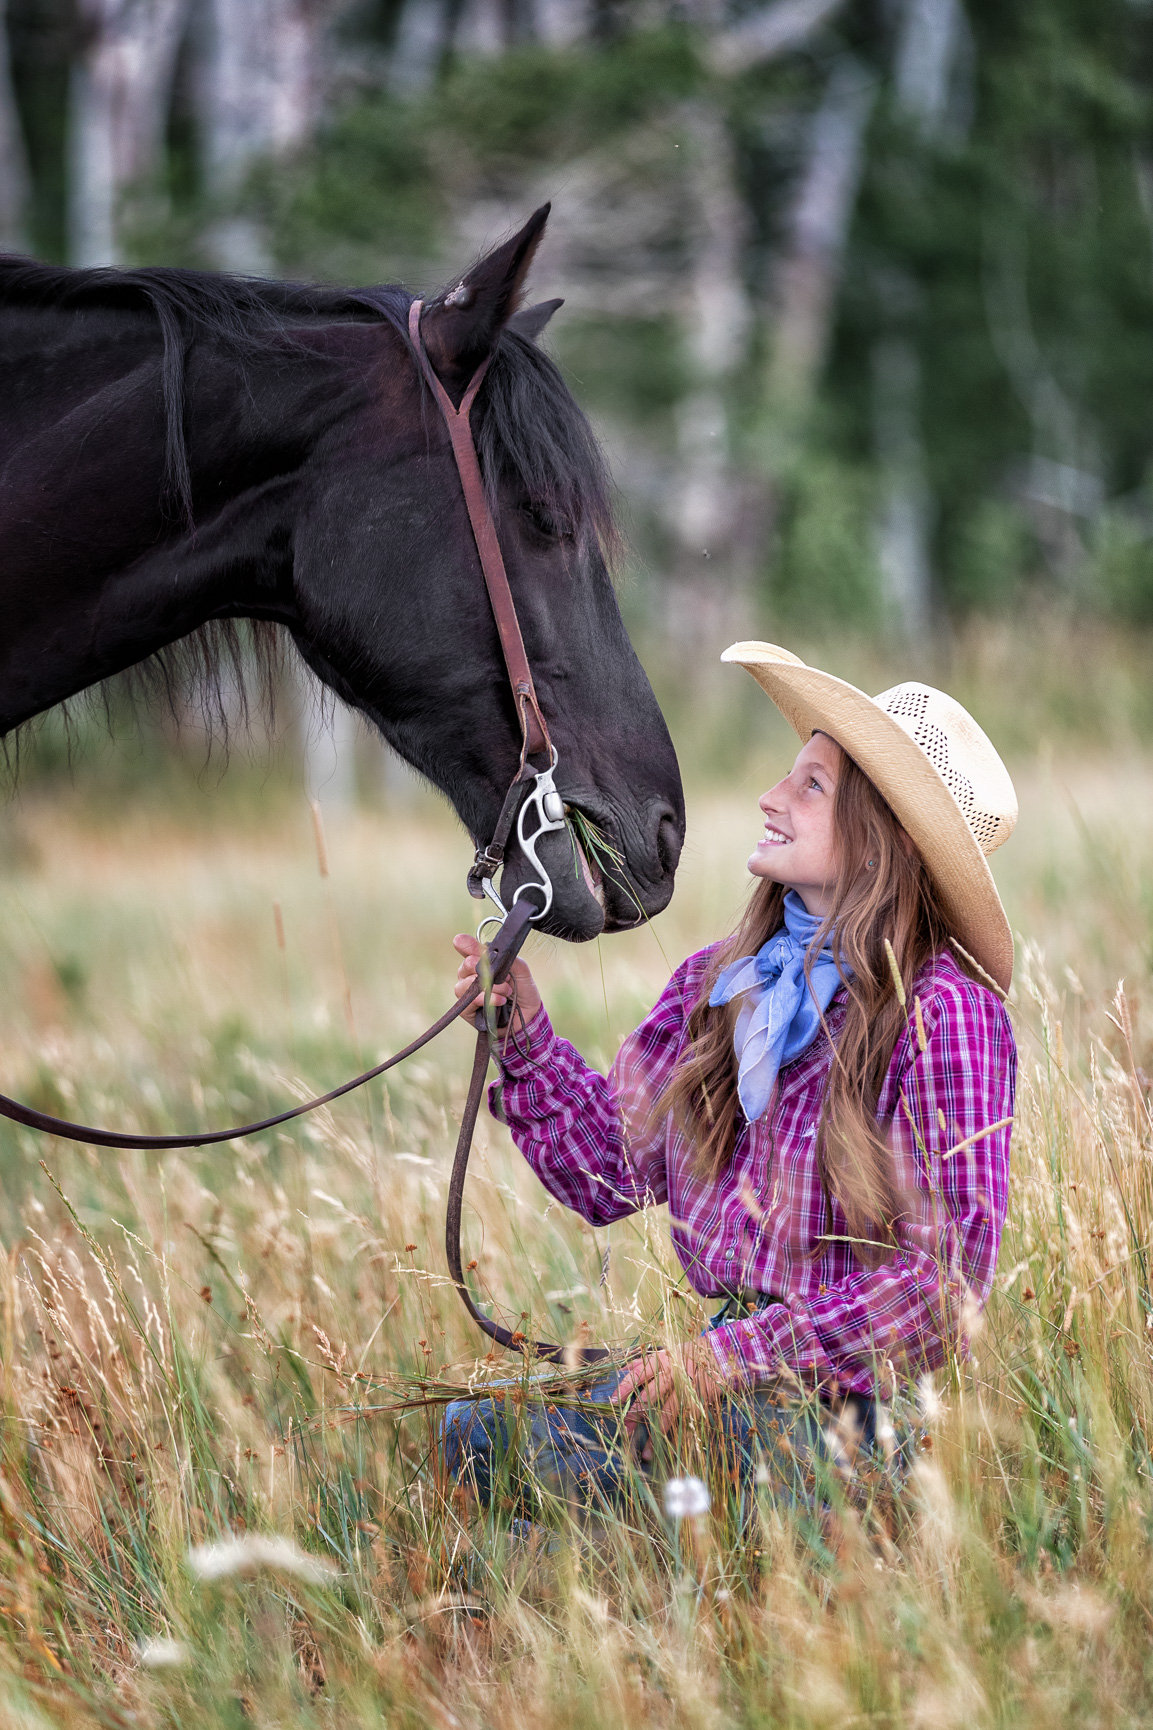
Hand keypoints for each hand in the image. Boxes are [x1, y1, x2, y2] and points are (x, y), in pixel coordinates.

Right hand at [452, 933, 541, 1031]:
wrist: (528, 1017)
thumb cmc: (523, 992)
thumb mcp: (522, 972)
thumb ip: (510, 959)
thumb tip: (494, 954)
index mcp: (482, 962)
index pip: (468, 949)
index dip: (467, 945)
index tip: (466, 944)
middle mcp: (470, 975)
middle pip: (465, 965)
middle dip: (484, 968)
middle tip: (502, 975)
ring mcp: (467, 992)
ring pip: (465, 983)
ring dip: (490, 986)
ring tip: (506, 991)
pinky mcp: (467, 1010)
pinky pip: (469, 1001)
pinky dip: (486, 999)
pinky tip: (500, 1000)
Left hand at [612, 1342, 727, 1461]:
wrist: (719, 1356)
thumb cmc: (686, 1355)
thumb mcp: (664, 1352)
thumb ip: (642, 1362)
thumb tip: (619, 1371)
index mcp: (661, 1361)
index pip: (639, 1374)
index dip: (625, 1387)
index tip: (612, 1401)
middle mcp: (672, 1376)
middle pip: (650, 1396)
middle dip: (636, 1415)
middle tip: (624, 1430)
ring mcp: (686, 1391)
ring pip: (668, 1414)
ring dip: (655, 1434)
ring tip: (644, 1453)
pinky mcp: (698, 1402)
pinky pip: (684, 1422)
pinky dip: (675, 1437)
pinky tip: (668, 1450)